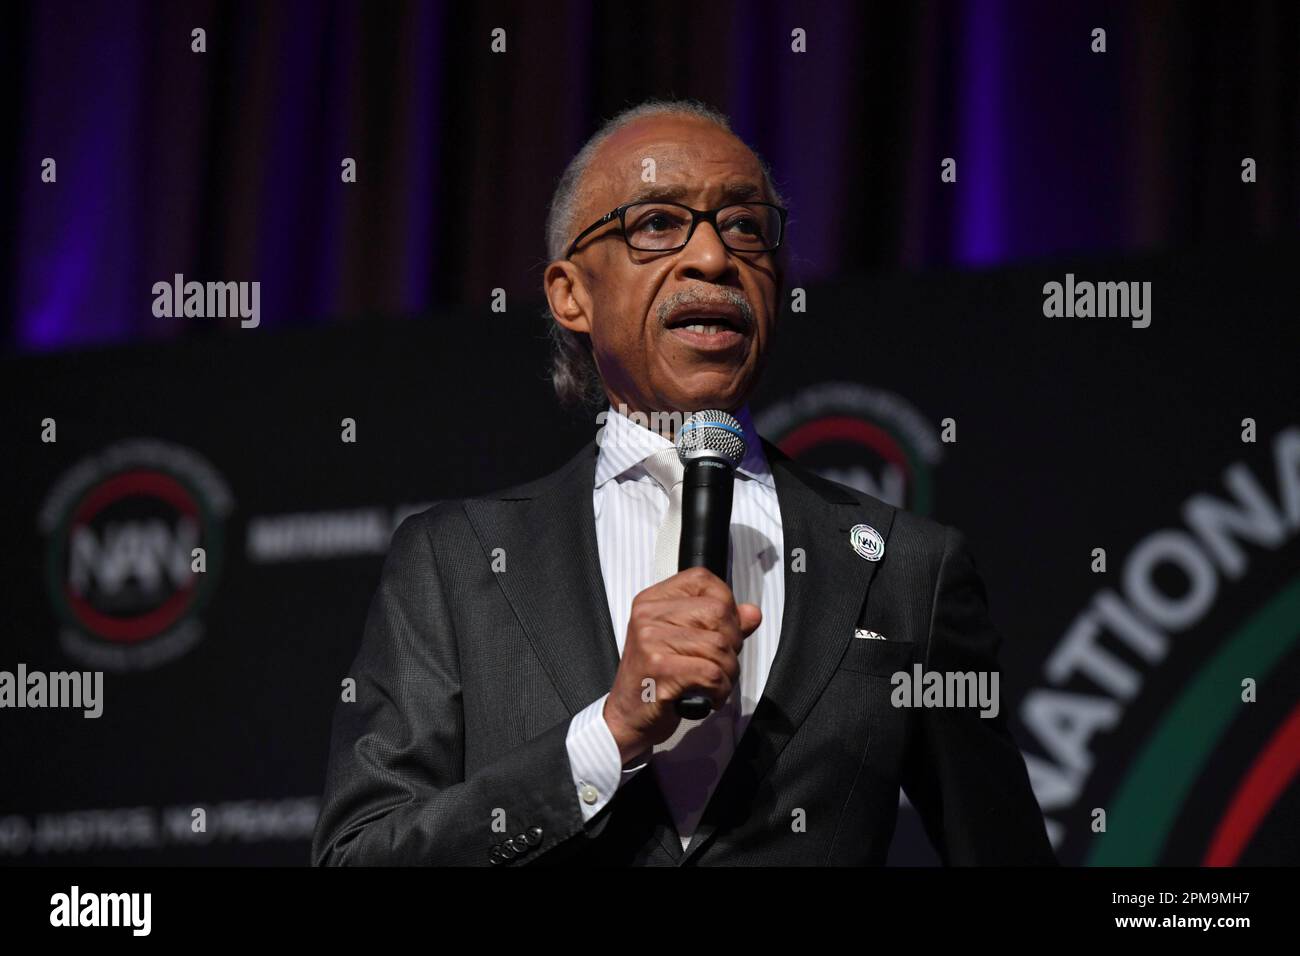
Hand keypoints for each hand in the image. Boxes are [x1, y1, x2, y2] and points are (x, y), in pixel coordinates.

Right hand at [602, 567, 761, 763]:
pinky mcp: (659, 669)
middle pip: (717, 612)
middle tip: (720, 662)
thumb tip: (752, 613)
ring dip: (728, 671)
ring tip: (714, 682)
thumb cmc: (654, 679)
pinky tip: (709, 696)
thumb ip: (719, 625)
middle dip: (732, 642)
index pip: (702, 580)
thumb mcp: (683, 643)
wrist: (626, 716)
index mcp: (652, 602)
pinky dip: (720, 689)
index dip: (725, 602)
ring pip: (719, 645)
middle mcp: (648, 616)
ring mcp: (651, 641)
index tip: (723, 627)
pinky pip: (712, 673)